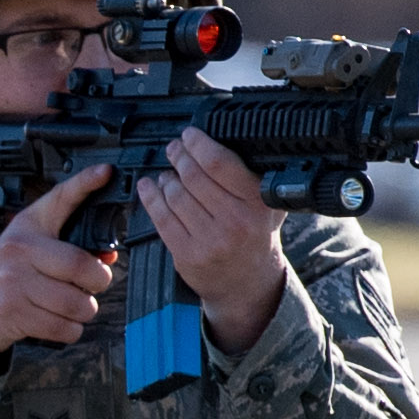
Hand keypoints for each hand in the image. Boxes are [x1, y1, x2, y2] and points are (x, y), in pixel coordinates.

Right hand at [0, 161, 115, 363]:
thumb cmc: (8, 274)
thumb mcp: (31, 247)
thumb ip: (68, 245)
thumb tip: (107, 258)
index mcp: (28, 227)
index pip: (60, 199)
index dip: (85, 184)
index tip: (105, 172)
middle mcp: (19, 250)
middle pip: (81, 265)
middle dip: (98, 281)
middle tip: (92, 285)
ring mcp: (14, 282)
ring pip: (77, 302)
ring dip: (85, 310)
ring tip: (72, 305)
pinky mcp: (14, 314)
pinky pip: (65, 328)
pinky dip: (71, 330)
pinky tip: (59, 321)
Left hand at [137, 127, 289, 347]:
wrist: (249, 282)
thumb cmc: (255, 235)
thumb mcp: (268, 203)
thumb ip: (253, 174)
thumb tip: (222, 138)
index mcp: (256, 202)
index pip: (219, 162)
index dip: (198, 144)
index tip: (189, 135)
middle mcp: (235, 221)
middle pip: (193, 176)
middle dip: (179, 157)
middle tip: (174, 149)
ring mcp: (210, 240)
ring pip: (175, 196)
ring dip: (166, 178)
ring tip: (167, 172)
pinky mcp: (187, 255)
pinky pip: (162, 219)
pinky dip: (151, 198)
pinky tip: (149, 187)